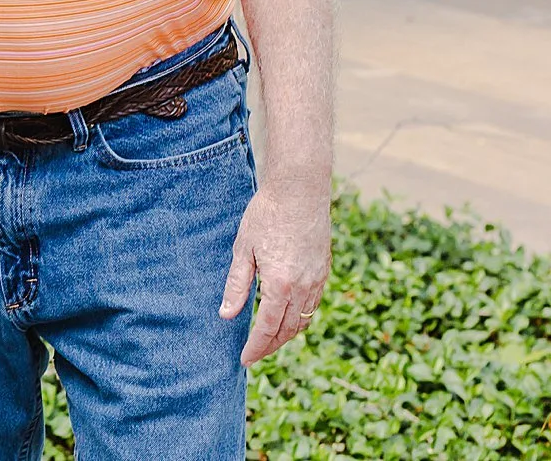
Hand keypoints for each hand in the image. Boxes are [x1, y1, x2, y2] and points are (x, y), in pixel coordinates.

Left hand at [219, 180, 330, 364]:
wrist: (300, 191)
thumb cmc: (267, 215)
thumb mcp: (244, 249)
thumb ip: (237, 284)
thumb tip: (226, 315)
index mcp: (280, 284)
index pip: (267, 328)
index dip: (255, 347)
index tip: (245, 359)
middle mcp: (303, 288)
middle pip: (287, 330)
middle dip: (270, 346)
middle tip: (254, 354)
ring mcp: (317, 280)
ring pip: (303, 321)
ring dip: (286, 335)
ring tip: (269, 341)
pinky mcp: (324, 271)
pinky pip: (313, 305)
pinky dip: (300, 319)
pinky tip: (287, 316)